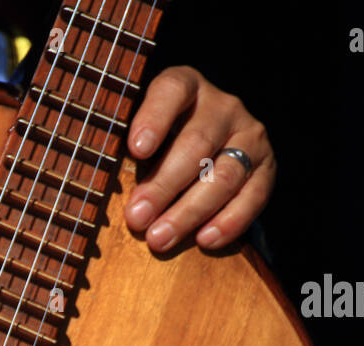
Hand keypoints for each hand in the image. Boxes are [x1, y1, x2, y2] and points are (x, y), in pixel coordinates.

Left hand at [124, 66, 275, 252]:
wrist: (212, 149)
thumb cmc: (159, 144)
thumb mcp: (140, 137)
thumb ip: (122, 152)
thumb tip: (96, 190)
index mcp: (185, 85)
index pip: (172, 90)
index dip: (154, 118)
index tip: (135, 149)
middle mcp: (222, 105)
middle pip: (195, 144)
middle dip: (163, 186)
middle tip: (136, 218)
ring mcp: (249, 134)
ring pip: (223, 175)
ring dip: (189, 212)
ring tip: (159, 238)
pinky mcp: (267, 166)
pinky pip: (253, 196)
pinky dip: (229, 221)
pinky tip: (204, 240)